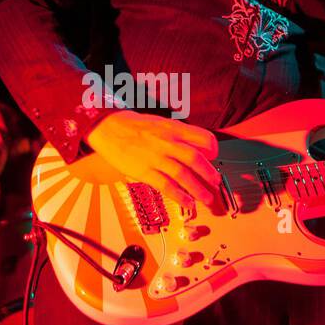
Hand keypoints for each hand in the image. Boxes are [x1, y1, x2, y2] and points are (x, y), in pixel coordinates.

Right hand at [84, 110, 219, 208]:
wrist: (108, 127)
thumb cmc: (134, 126)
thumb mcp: (161, 123)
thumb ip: (179, 134)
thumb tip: (196, 147)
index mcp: (174, 129)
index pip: (203, 138)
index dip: (213, 150)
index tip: (214, 159)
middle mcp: (167, 142)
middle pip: (195, 159)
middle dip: (209, 174)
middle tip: (215, 184)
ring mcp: (155, 157)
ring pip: (183, 175)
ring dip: (198, 189)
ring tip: (206, 199)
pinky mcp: (143, 171)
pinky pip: (165, 186)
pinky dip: (179, 196)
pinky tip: (187, 202)